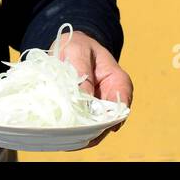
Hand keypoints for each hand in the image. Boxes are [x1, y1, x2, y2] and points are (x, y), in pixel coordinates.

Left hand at [52, 29, 132, 149]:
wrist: (71, 46)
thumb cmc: (77, 45)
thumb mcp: (77, 50)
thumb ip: (81, 71)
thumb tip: (84, 99)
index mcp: (119, 83)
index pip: (120, 108)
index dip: (105, 120)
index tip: (86, 124)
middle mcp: (113, 100)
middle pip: (107, 124)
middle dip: (89, 131)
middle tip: (68, 132)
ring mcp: (100, 109)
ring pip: (94, 130)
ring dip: (79, 134)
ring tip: (61, 134)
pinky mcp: (86, 113)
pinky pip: (82, 128)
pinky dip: (72, 131)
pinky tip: (59, 132)